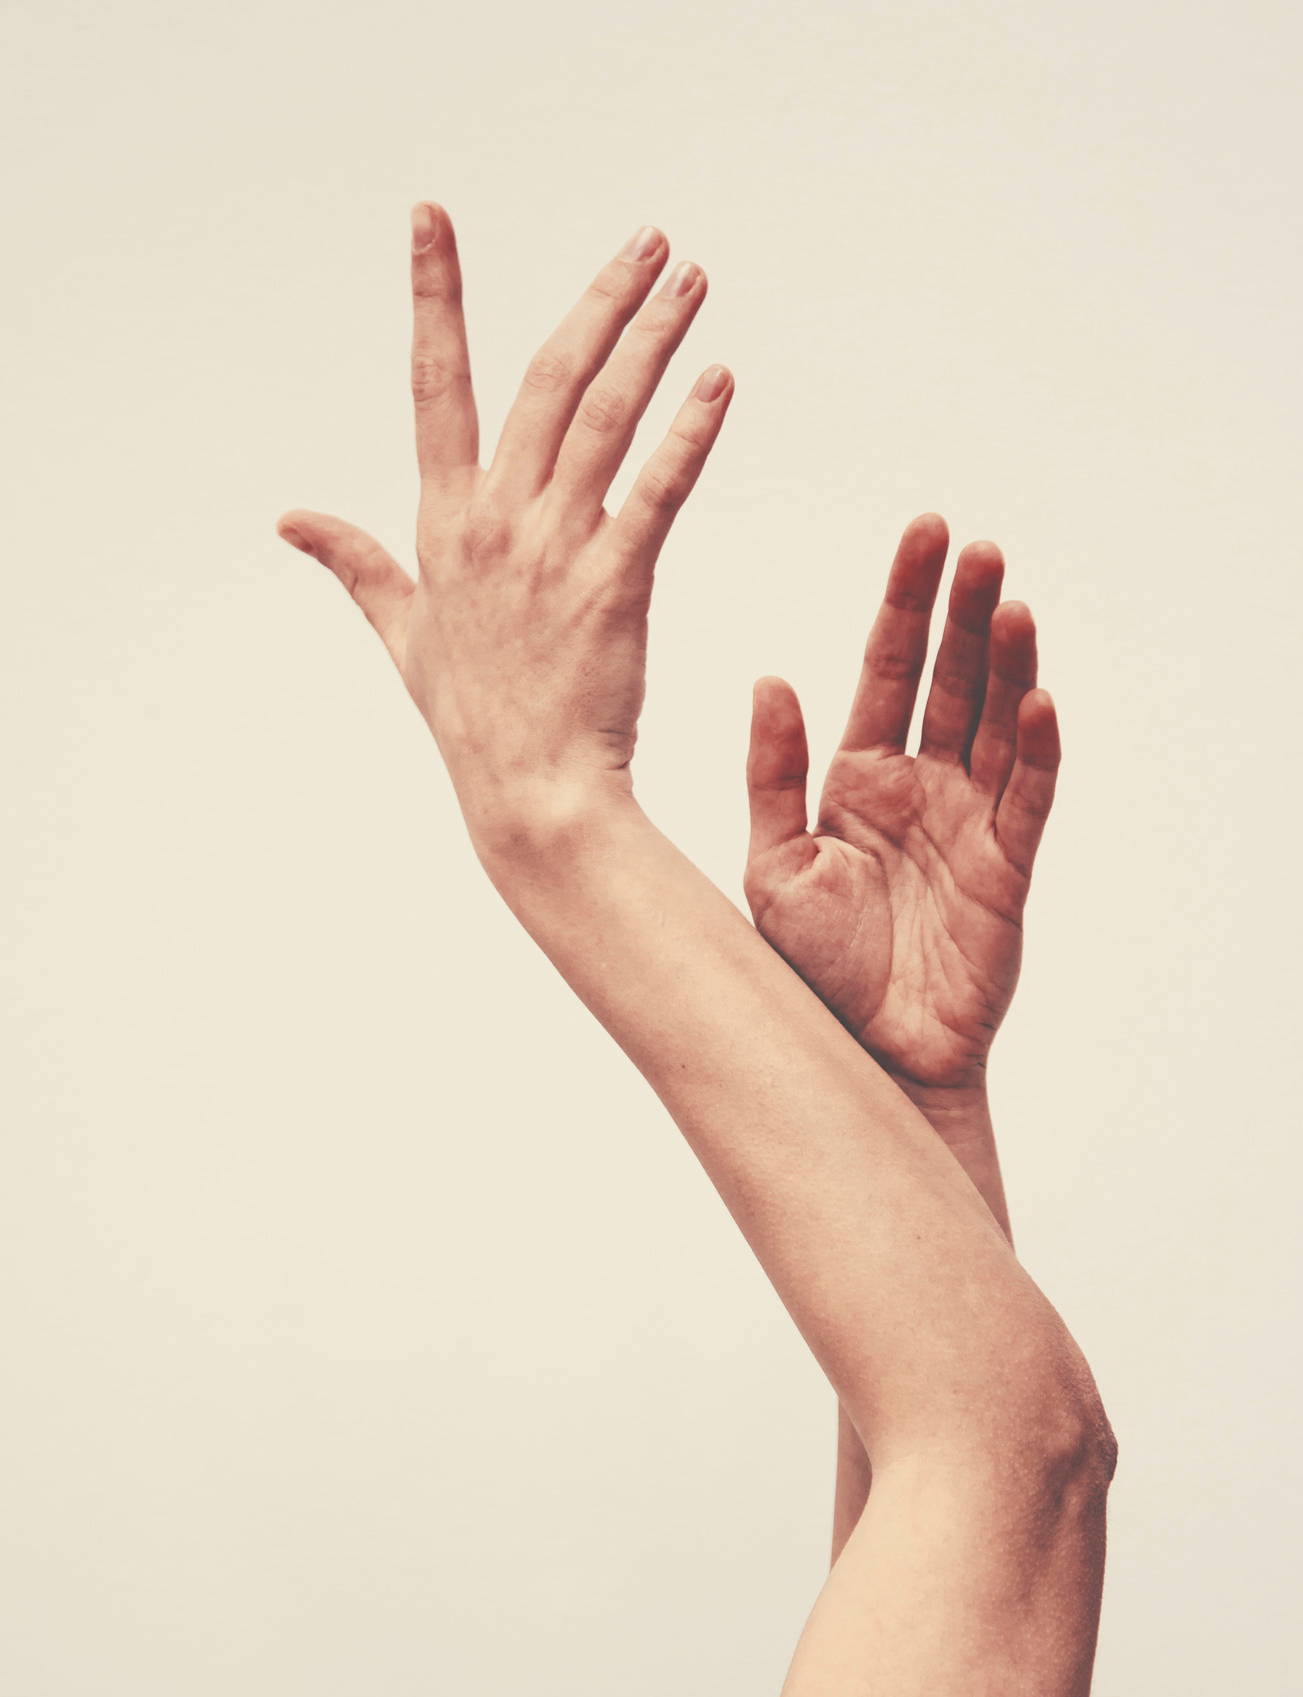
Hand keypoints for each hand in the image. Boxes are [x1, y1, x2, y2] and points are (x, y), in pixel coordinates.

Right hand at [277, 204, 731, 857]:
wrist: (530, 794)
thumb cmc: (470, 717)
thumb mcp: (400, 633)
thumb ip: (354, 563)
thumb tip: (289, 521)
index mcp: (443, 524)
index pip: (436, 387)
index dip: (434, 297)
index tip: (431, 217)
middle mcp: (495, 522)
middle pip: (547, 381)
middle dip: (599, 300)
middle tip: (649, 238)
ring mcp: (553, 550)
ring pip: (604, 418)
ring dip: (651, 341)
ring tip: (691, 279)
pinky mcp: (613, 584)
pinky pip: (655, 491)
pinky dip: (688, 433)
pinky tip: (719, 381)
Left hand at [744, 515, 1059, 1092]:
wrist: (861, 1053)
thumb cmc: (811, 968)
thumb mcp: (775, 864)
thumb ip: (775, 774)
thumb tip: (770, 679)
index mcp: (860, 776)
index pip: (890, 668)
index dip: (907, 602)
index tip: (924, 534)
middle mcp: (920, 786)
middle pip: (951, 680)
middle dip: (965, 615)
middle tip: (976, 548)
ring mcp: (970, 822)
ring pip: (996, 724)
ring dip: (1007, 666)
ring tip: (1010, 602)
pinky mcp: (1007, 868)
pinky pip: (1027, 797)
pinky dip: (1034, 749)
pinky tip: (1036, 700)